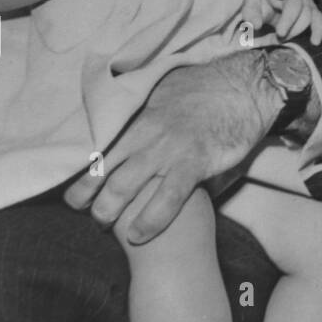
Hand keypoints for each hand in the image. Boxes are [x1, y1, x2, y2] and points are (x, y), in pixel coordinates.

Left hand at [64, 52, 271, 242]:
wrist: (244, 86)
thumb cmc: (207, 88)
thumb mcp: (165, 89)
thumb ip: (144, 110)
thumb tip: (129, 124)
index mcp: (136, 114)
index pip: (94, 145)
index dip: (80, 169)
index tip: (76, 185)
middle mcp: (144, 131)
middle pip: (99, 170)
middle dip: (84, 197)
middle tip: (86, 211)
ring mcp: (167, 148)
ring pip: (121, 188)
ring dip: (106, 212)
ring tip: (105, 225)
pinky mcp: (193, 163)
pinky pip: (166, 200)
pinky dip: (148, 221)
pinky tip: (138, 235)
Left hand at [240, 0, 321, 45]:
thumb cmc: (262, 1)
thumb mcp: (251, 4)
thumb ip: (250, 14)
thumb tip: (255, 26)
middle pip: (296, 7)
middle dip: (288, 22)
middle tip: (278, 34)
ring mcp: (307, 3)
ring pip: (307, 17)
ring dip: (294, 32)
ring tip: (280, 40)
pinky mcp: (313, 13)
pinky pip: (318, 21)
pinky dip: (318, 31)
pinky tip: (314, 42)